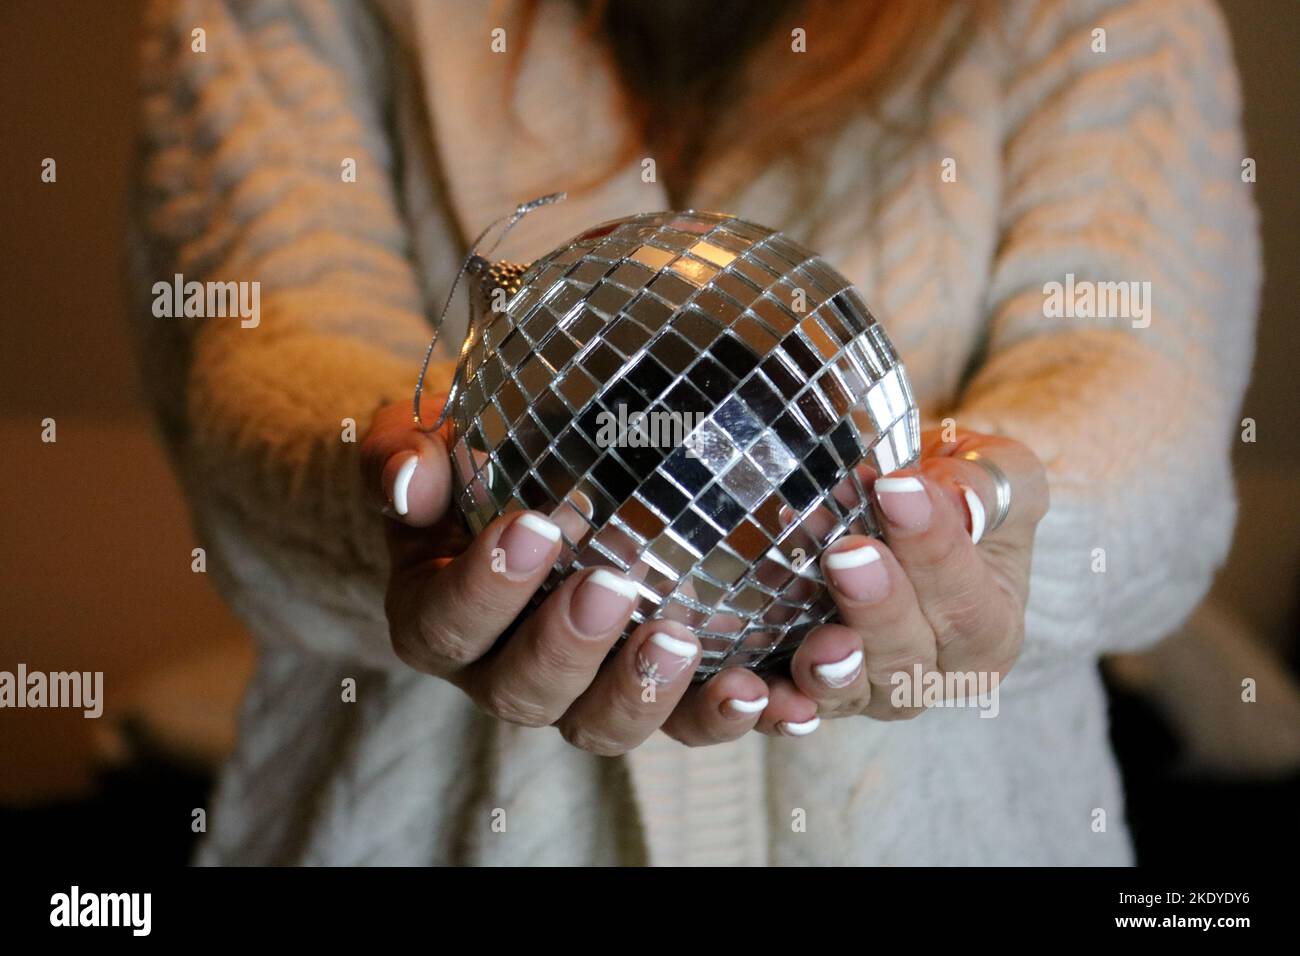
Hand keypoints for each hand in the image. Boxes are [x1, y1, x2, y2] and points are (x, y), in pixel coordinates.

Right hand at [361, 398, 813, 754]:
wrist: (520, 490)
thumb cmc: (469, 463)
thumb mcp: (423, 444)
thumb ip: (406, 456)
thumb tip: (411, 479)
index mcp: (440, 618)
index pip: (446, 623)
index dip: (484, 589)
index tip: (532, 527)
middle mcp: (503, 672)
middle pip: (525, 693)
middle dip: (566, 646)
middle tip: (610, 586)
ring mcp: (580, 693)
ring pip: (601, 726)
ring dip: (643, 694)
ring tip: (682, 640)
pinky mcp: (652, 694)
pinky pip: (686, 725)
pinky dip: (727, 715)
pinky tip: (769, 689)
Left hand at [785, 429, 1048, 720]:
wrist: (892, 503)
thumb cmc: (951, 491)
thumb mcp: (990, 473)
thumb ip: (984, 488)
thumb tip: (962, 501)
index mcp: (989, 631)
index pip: (969, 602)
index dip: (934, 550)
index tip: (895, 490)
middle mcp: (930, 674)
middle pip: (909, 658)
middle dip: (878, 607)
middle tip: (847, 553)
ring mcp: (866, 690)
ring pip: (851, 692)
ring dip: (829, 667)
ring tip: (818, 637)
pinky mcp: (804, 690)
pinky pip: (786, 706)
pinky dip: (772, 702)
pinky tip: (752, 688)